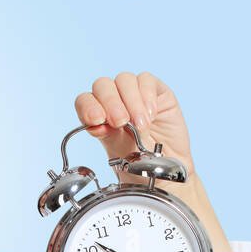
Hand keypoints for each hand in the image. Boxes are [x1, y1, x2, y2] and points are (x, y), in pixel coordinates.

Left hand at [75, 71, 195, 179]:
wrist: (165, 171)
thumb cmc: (138, 165)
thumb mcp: (119, 153)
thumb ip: (107, 136)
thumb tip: (95, 126)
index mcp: (98, 115)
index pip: (85, 100)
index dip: (88, 107)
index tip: (97, 120)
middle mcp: (114, 100)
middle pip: (103, 85)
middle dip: (111, 103)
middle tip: (120, 122)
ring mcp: (134, 93)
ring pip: (125, 80)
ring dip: (132, 103)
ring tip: (141, 126)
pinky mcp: (156, 91)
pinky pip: (146, 80)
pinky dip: (147, 96)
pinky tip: (151, 115)